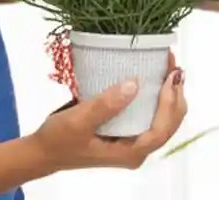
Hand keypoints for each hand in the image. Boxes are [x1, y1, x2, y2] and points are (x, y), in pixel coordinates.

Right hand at [31, 62, 186, 171]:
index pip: (161, 130)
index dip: (169, 104)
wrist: (43, 151)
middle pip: (168, 124)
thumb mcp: (78, 120)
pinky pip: (150, 116)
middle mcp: (135, 150)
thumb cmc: (58, 139)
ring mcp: (131, 142)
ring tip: (169, 68)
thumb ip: (106, 105)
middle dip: (175, 95)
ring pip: (163, 120)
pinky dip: (157, 98)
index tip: (170, 78)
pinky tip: (154, 79)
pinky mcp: (125, 133)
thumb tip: (134, 84)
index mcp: (129, 152)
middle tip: (173, 66)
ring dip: (169, 95)